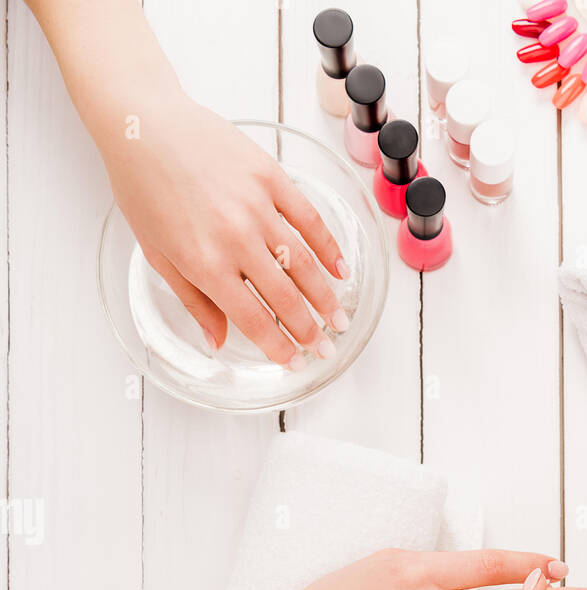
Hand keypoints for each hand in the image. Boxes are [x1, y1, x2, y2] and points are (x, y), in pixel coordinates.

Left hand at [102, 93, 347, 365]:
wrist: (141, 125)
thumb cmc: (142, 189)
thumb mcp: (157, 255)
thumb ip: (193, 301)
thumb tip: (218, 342)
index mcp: (205, 264)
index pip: (253, 319)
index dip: (277, 347)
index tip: (293, 362)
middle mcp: (235, 239)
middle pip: (285, 298)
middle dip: (309, 330)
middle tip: (325, 349)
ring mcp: (256, 206)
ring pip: (302, 264)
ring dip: (325, 297)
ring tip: (339, 319)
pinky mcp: (269, 177)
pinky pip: (308, 219)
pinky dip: (328, 247)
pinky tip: (340, 269)